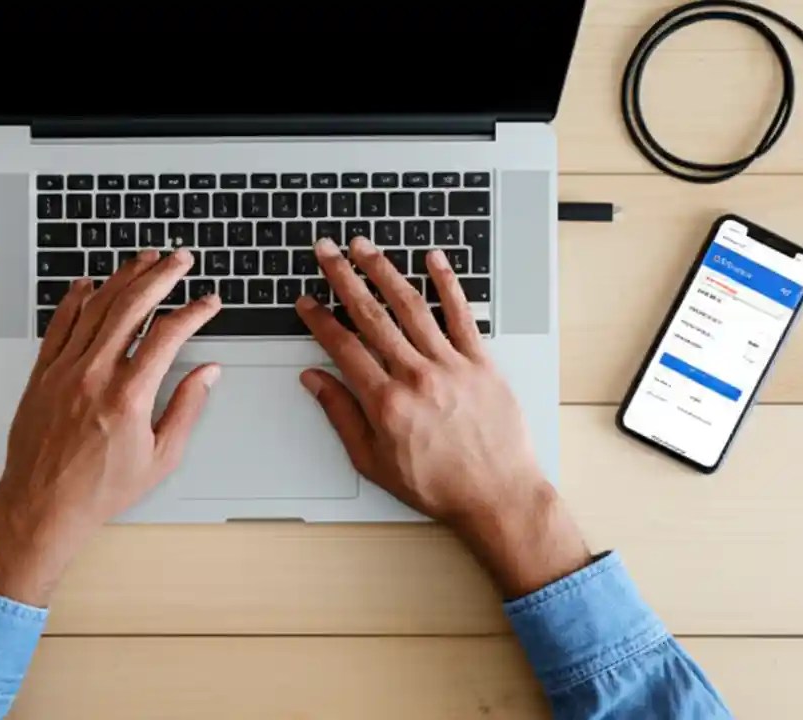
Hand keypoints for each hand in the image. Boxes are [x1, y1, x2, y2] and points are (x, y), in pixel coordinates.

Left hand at [0, 249, 220, 605]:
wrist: (43, 505)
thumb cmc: (99, 489)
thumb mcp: (160, 457)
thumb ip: (186, 408)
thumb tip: (208, 374)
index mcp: (128, 396)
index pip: (168, 335)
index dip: (193, 312)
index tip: (208, 303)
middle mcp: (94, 375)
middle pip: (131, 307)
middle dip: (161, 276)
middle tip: (180, 260)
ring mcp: (64, 371)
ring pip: (96, 308)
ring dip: (123, 278)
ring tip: (144, 260)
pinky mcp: (42, 375)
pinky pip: (58, 325)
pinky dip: (74, 300)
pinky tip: (89, 284)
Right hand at [296, 237, 589, 597]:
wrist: (496, 496)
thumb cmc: (437, 485)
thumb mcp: (373, 461)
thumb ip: (341, 415)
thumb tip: (314, 380)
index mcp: (385, 402)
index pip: (342, 346)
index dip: (319, 319)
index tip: (306, 301)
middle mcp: (415, 376)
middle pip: (370, 315)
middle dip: (343, 278)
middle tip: (326, 252)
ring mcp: (450, 365)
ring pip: (411, 306)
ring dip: (384, 271)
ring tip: (365, 247)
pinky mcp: (481, 363)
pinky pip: (461, 314)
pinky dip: (447, 283)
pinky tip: (433, 258)